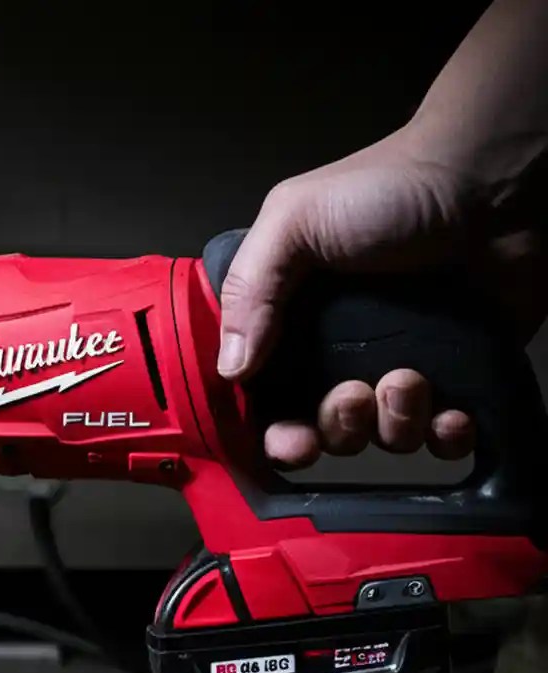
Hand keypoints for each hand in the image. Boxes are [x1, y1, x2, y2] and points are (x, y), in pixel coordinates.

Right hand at [217, 127, 546, 467]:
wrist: (489, 184)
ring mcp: (401, 365)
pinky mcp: (460, 376)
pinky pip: (446, 436)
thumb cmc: (386, 192)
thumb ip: (251, 289)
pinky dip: (447, 437)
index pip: (268, 396)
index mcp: (292, 320)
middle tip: (355, 396)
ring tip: (410, 378)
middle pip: (327, 429)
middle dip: (338, 427)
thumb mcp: (294, 220)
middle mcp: (342, 352)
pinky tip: (453, 412)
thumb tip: (229, 370)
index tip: (290, 440)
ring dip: (395, 424)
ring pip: (386, 437)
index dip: (274, 429)